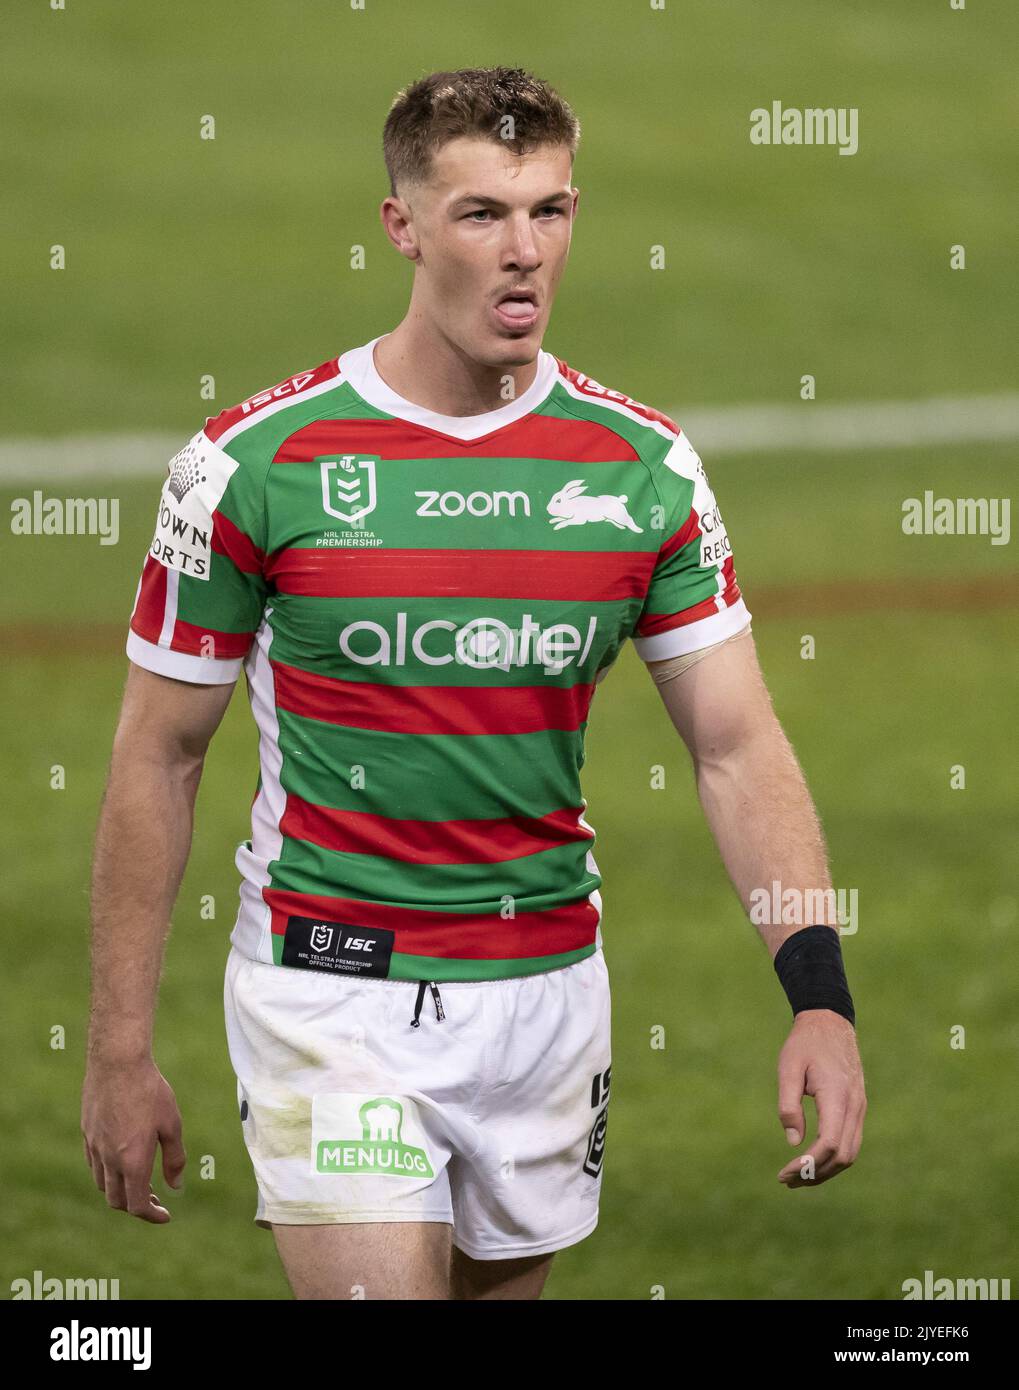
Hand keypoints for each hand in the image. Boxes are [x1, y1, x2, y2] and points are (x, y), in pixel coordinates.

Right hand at [81, 1057, 185, 1221]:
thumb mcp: (171, 1124)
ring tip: (140, 1181)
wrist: (117, 1062)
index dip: (152, 1216)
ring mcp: (94, 1147)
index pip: (137, 1205)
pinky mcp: (87, 1134)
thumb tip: (175, 1187)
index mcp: (132, 1161)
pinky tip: (122, 1161)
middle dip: (136, 1206)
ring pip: (102, 1185)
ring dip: (120, 1191)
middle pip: (117, 1200)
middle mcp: (109, 1160)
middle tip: (156, 1199)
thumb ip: (174, 1159)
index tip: (165, 1215)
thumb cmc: (150, 1091)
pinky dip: (107, 1174)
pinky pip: (94, 1165)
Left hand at [776, 1009, 865, 1187]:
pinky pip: (851, 1142)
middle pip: (842, 1156)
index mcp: (837, 1095)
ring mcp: (859, 1108)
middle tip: (787, 1181)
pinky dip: (834, 1159)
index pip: (828, 1143)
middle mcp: (854, 1106)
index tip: (785, 1173)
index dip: (808, 1165)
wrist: (830, 1022)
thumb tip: (794, 1143)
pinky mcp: (858, 1108)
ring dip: (826, 1171)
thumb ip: (789, 1105)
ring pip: (850, 1154)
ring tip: (798, 1177)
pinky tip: (813, 1161)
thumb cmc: (805, 1044)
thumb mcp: (788, 1068)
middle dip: (815, 1174)